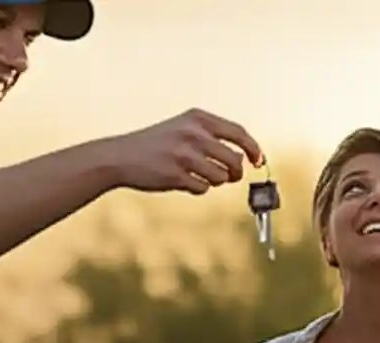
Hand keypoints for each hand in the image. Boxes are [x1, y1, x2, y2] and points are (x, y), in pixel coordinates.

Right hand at [111, 108, 264, 194]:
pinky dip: (197, 188)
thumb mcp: (184, 128)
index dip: (253, 148)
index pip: (238, 132)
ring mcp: (185, 154)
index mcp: (198, 118)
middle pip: (234, 159)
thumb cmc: (158, 144)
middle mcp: (193, 133)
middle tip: (230, 177)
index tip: (258, 161)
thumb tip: (245, 159)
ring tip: (198, 175)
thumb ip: (213, 138)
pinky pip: (203, 188)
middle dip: (236, 173)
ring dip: (214, 181)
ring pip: (221, 177)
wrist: (121, 156)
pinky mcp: (176, 174)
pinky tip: (182, 181)